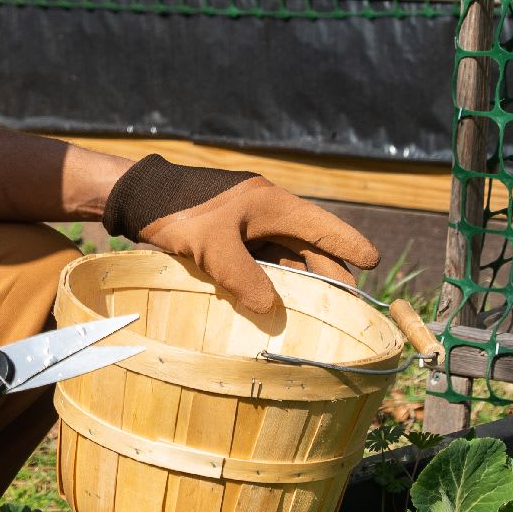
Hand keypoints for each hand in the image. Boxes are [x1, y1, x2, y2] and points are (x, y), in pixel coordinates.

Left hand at [103, 154, 378, 314]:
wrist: (139, 198)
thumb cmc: (179, 212)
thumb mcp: (212, 246)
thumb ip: (243, 277)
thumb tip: (272, 310)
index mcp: (272, 205)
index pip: (322, 227)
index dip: (348, 245)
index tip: (373, 262)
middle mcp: (266, 213)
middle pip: (307, 248)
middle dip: (327, 275)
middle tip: (345, 307)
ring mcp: (247, 226)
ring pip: (283, 258)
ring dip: (297, 283)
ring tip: (315, 313)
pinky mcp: (228, 238)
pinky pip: (259, 263)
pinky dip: (269, 282)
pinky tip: (271, 305)